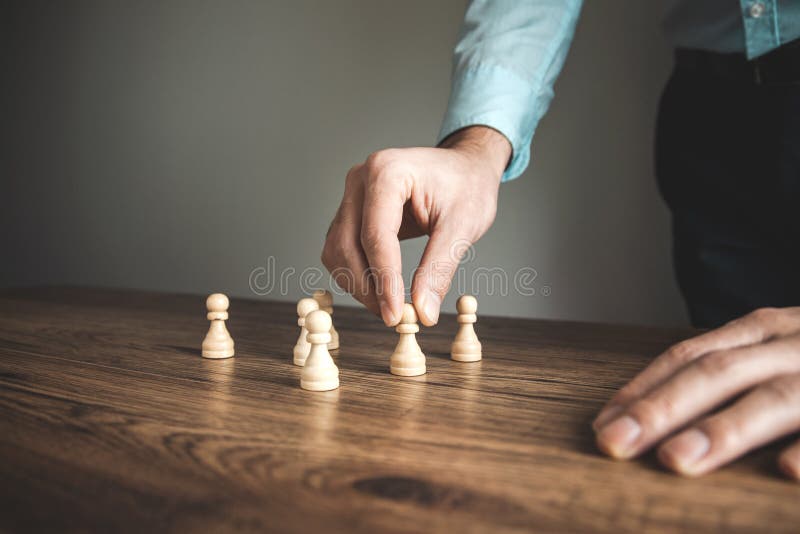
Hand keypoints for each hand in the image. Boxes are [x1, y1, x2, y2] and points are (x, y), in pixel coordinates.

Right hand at [321, 126, 509, 325]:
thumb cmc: (467, 187)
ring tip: (389, 305)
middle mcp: (360, 179)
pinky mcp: (351, 210)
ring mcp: (352, 194)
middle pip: (347, 245)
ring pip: (337, 250)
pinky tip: (381, 289)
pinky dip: (356, 273)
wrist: (465, 168)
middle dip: (367, 287)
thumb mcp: (463, 226)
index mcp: (387, 172)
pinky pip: (341, 248)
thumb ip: (439, 268)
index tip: (395, 315)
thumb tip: (423, 313)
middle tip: (393, 317)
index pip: (375, 236)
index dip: (384, 280)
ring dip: (357, 284)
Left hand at [593, 307, 799, 479]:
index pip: (687, 358)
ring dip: (723, 429)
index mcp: (759, 332)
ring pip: (774, 398)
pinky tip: (786, 470)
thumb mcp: (776, 348)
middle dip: (661, 409)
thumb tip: (654, 408)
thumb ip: (729, 369)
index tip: (603, 425)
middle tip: (616, 443)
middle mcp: (788, 345)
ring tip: (676, 458)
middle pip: (717, 373)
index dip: (642, 390)